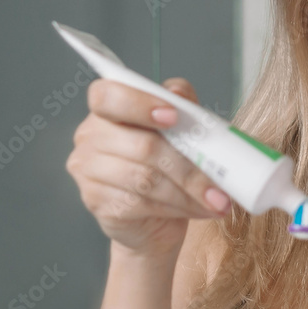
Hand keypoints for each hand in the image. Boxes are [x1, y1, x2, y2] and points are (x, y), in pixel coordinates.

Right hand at [65, 77, 231, 258]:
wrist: (157, 214)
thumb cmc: (167, 161)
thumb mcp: (180, 127)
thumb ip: (181, 104)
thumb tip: (176, 94)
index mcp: (107, 109)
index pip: (107, 96)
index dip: (140, 104)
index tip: (174, 117)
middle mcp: (90, 136)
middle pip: (143, 146)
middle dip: (188, 167)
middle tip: (219, 181)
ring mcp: (88, 171)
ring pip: (146, 180)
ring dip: (189, 192)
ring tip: (217, 199)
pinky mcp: (96, 202)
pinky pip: (142, 204)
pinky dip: (179, 207)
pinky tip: (200, 209)